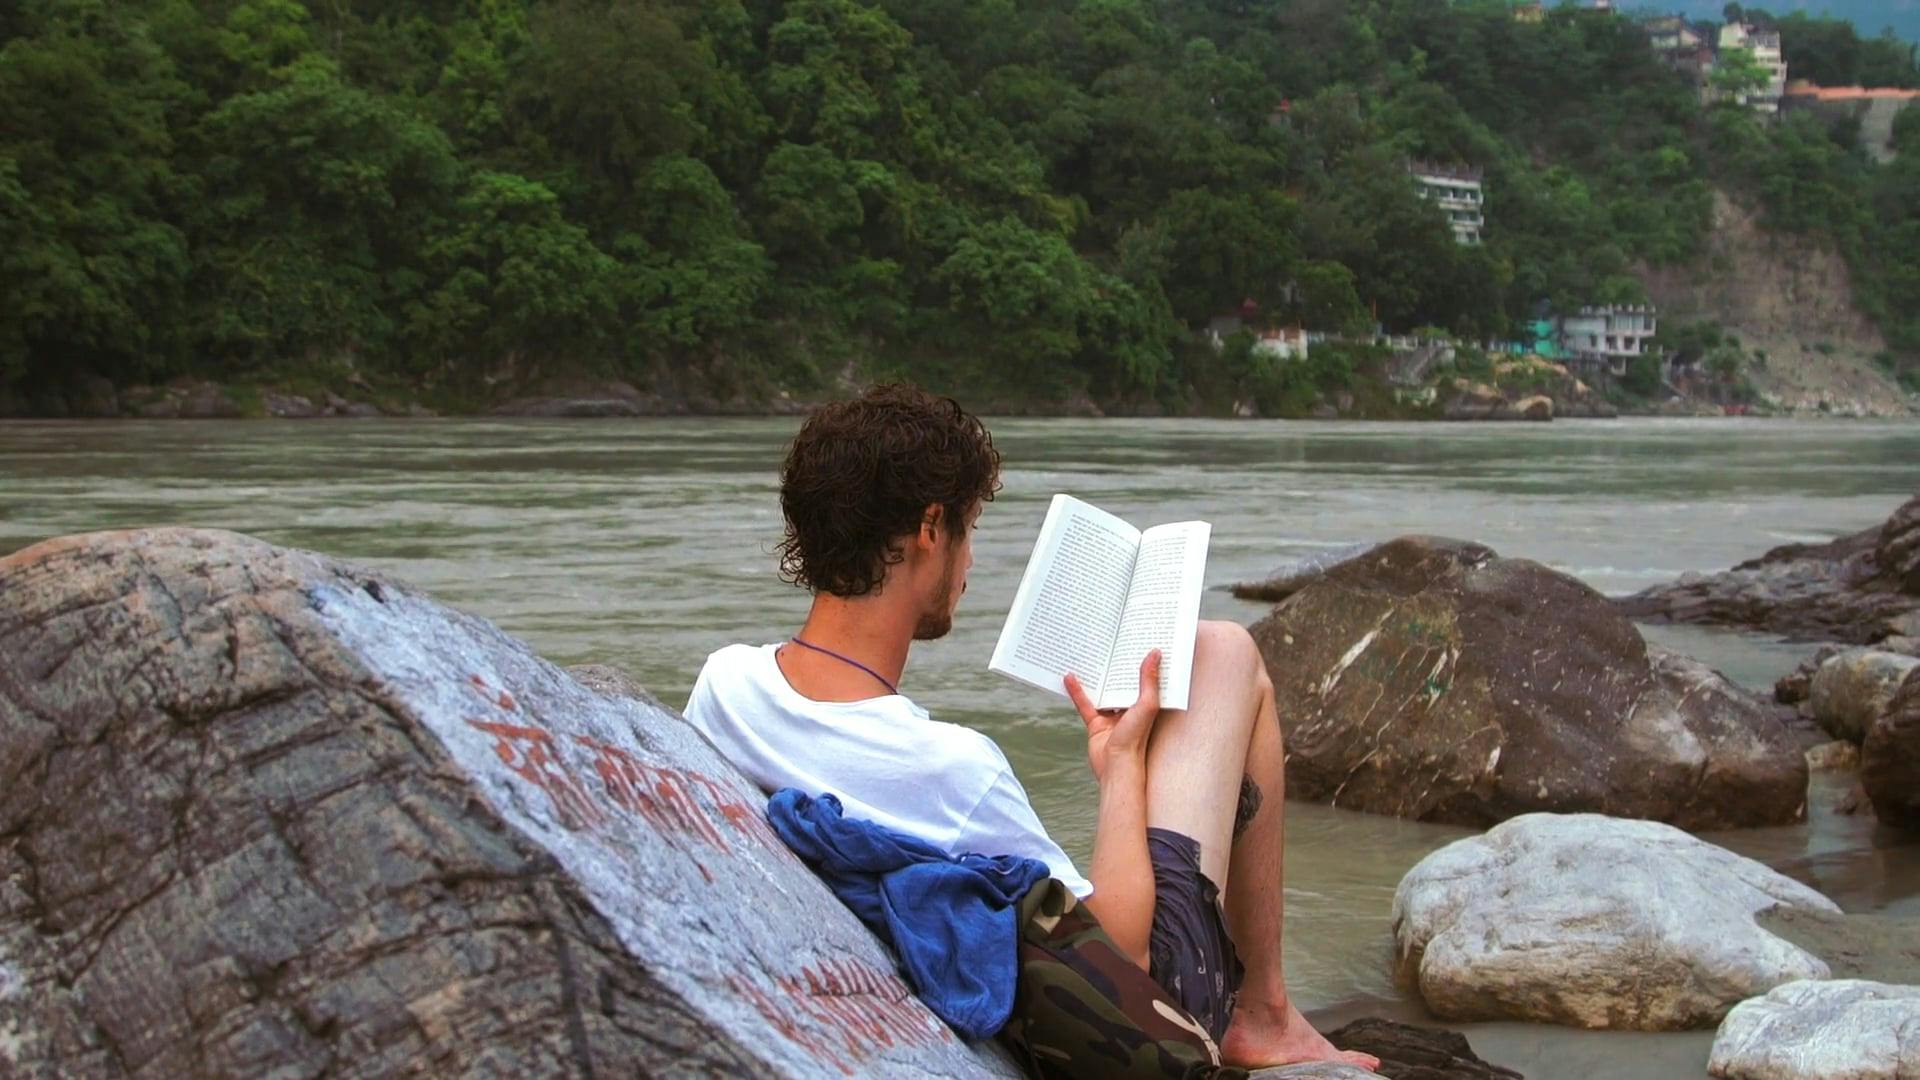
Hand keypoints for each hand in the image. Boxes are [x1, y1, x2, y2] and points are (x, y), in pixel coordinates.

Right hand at [1065, 650, 1160, 783]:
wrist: (1117, 767)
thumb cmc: (1136, 739)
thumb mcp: (1146, 705)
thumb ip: (1149, 681)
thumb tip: (1155, 653)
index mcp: (1146, 702)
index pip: (1144, 675)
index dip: (1142, 658)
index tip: (1138, 638)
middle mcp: (1130, 707)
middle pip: (1121, 680)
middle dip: (1116, 663)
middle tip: (1109, 639)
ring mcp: (1112, 715)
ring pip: (1102, 690)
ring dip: (1095, 675)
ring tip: (1087, 654)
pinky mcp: (1096, 722)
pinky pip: (1085, 703)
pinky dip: (1077, 691)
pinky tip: (1069, 677)